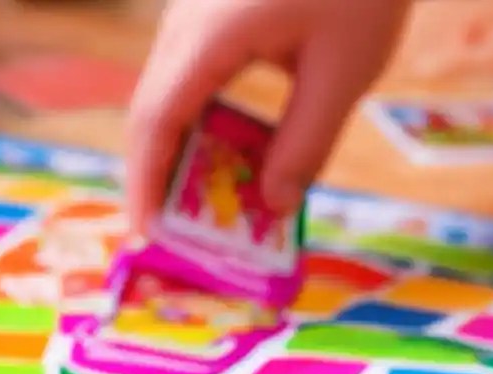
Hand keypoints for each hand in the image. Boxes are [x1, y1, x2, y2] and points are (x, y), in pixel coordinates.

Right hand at [125, 0, 410, 234]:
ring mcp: (192, 13)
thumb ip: (306, 142)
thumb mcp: (346, 68)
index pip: (156, 122)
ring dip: (185, 151)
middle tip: (181, 232)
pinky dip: (203, 120)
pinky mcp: (210, 10)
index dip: (145, 183)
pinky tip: (232, 148)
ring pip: (169, 95)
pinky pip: (191, 75)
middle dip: (161, 177)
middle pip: (152, 112)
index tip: (150, 233)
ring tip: (209, 201)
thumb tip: (273, 204)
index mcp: (209, 36)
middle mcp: (184, 24)